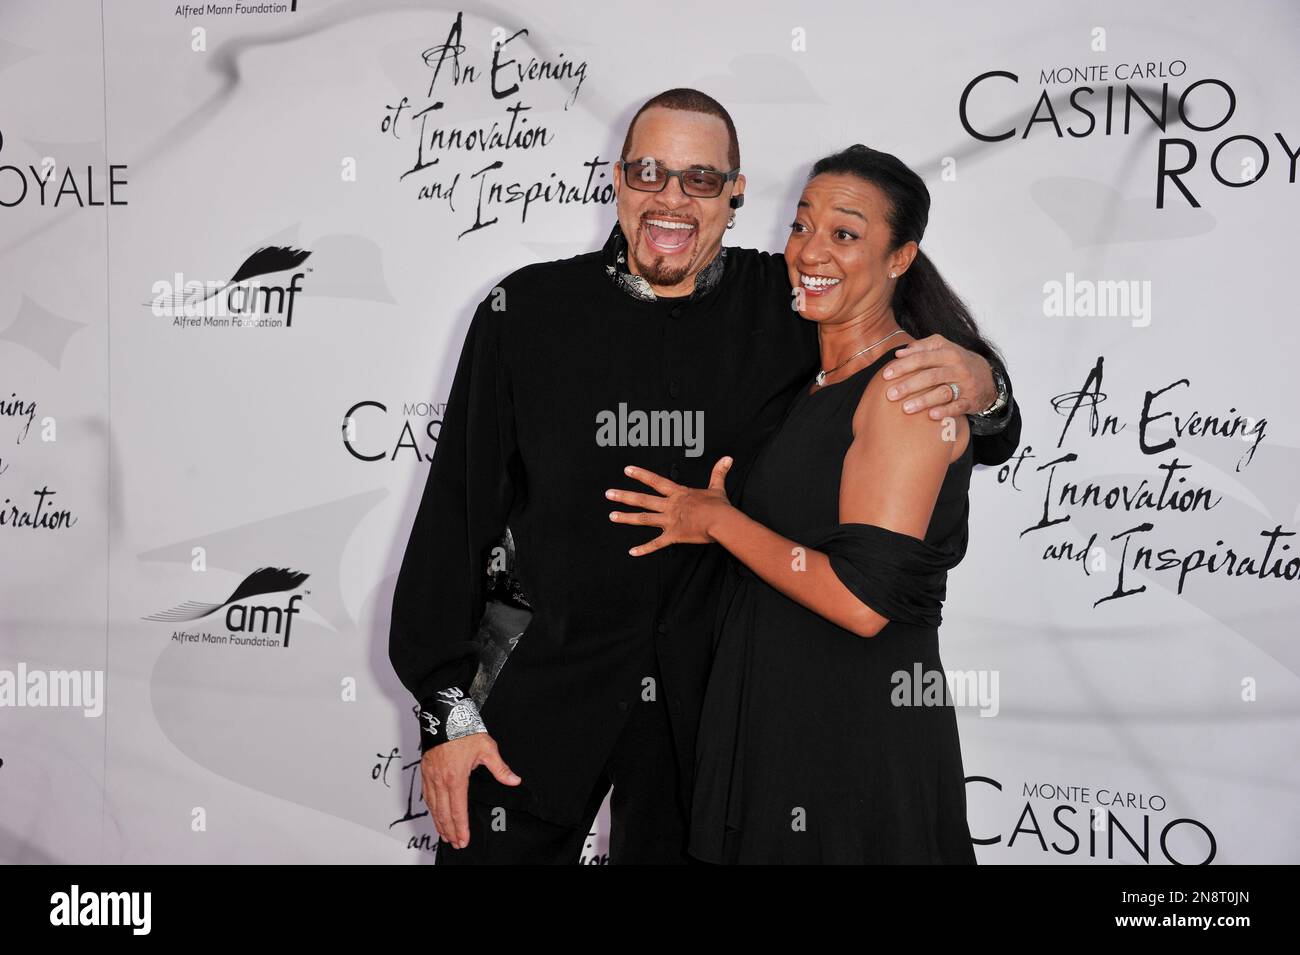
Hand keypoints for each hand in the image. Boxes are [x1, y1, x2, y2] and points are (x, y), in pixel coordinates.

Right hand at [420, 733, 519, 849]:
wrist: (444, 714)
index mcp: (456, 777)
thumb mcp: (487, 748)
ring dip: (439, 822)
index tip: (464, 839)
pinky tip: (434, 814)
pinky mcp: (425, 770)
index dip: (461, 827)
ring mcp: (430, 776)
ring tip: (445, 835)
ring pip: (433, 806)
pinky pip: (426, 795)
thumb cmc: (464, 729)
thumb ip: (500, 768)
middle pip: (444, 812)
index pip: (458, 809)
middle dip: (450, 830)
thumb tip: (515, 780)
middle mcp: (440, 780)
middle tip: (455, 843)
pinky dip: (431, 809)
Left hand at [606, 457, 733, 555]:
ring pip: (644, 519)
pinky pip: (656, 544)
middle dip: (624, 496)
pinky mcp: (673, 536)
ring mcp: (669, 521)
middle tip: (608, 494)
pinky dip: (644, 549)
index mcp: (678, 494)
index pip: (655, 481)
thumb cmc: (719, 506)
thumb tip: (728, 458)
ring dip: (626, 518)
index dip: (640, 475)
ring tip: (611, 516)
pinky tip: (632, 552)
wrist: (720, 522)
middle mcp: (669, 506)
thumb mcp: (717, 487)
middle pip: (643, 500)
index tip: (626, 470)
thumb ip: (719, 472)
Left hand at [880, 334, 995, 419]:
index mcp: (948, 353)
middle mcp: (957, 368)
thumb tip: (899, 353)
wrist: (988, 377)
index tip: (886, 375)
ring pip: (943, 392)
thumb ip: (922, 347)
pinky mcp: (970, 401)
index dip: (903, 366)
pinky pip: (958, 407)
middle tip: (890, 394)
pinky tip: (931, 416)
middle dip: (908, 385)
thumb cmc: (956, 362)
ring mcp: (965, 385)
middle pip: (930, 376)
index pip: (922, 358)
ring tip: (905, 408)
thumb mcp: (943, 348)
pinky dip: (945, 411)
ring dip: (924, 400)